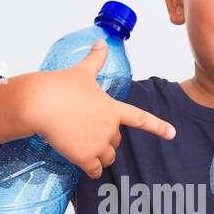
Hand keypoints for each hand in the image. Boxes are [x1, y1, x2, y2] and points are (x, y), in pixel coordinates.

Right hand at [16, 39, 175, 178]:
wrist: (41, 103)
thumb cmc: (60, 86)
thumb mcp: (82, 71)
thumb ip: (95, 59)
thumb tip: (101, 42)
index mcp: (112, 108)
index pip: (141, 119)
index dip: (158, 127)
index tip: (172, 133)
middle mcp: (109, 128)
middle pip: (116, 141)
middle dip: (105, 139)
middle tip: (86, 130)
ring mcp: (98, 144)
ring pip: (107, 158)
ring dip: (99, 156)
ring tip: (82, 145)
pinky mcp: (85, 157)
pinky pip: (95, 171)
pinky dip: (91, 170)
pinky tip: (82, 163)